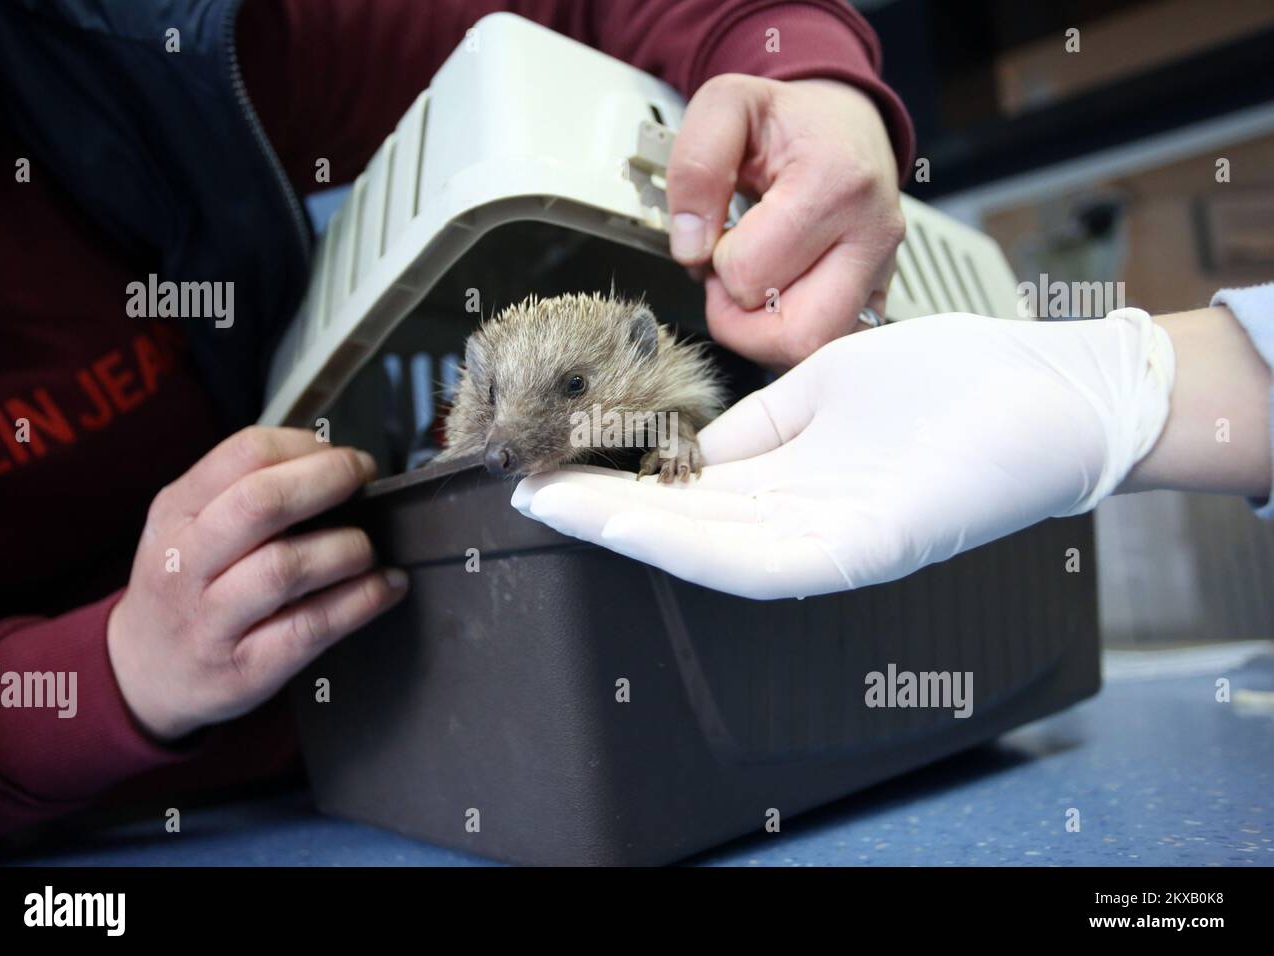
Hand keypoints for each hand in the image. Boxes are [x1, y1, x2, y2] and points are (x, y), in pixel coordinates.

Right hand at [108, 427, 406, 739]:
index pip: (243, 455)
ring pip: (286, 568)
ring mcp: (211, 620)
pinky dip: (360, 602)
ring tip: (368, 548)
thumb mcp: (188, 526)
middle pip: (262, 504)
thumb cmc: (185, 587)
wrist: (139, 675)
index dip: (306, 448)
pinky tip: (385, 587)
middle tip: (364, 482)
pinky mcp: (245, 669)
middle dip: (328, 481)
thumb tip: (334, 465)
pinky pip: (310, 627)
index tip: (342, 457)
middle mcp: (185, 563)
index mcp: (175, 512)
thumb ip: (244, 492)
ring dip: (346, 548)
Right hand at [511, 310, 1174, 599]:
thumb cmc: (953, 381)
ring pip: (711, 554)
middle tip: (533, 494)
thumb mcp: (825, 391)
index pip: (691, 499)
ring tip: (562, 505)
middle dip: (607, 516)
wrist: (1051, 386)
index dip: (620, 488)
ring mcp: (836, 542)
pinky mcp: (868, 550)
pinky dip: (690, 542)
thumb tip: (684, 455)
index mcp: (798, 487)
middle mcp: (807, 525)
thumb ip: (755, 432)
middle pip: (690, 533)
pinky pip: (762, 558)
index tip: (557, 470)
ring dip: (631, 532)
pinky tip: (635, 520)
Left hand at [668, 74, 904, 368]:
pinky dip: (791, 335)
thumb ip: (695, 165)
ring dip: (764, 332)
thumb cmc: (790, 121)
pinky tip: (781, 299)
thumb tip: (691, 245)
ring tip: (755, 286)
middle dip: (741, 316)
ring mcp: (881, 273)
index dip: (716, 261)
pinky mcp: (879, 298)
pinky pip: (829, 348)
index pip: (749, 275)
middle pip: (793, 334)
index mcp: (835, 183)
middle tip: (733, 274)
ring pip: (812, 350)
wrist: (845, 123)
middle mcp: (872, 235)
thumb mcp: (727, 106)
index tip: (722, 233)